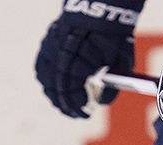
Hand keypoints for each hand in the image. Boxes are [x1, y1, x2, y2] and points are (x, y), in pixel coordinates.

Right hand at [34, 0, 143, 117]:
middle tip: (76, 114)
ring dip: (54, 95)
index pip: (72, 91)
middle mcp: (62, 55)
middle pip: (57, 89)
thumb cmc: (113, 38)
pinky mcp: (46, 44)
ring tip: (64, 105)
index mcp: (79, 60)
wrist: (99, 12)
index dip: (77, 106)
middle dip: (66, 105)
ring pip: (45, 79)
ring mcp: (51, 49)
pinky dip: (47, 81)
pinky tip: (54, 89)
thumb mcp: (121, 63)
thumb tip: (102, 102)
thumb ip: (113, 85)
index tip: (86, 114)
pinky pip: (41, 67)